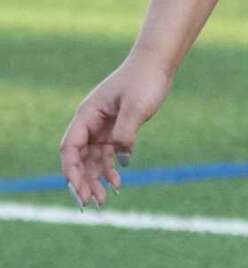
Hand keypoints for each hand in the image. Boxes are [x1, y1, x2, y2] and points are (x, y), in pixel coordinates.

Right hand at [59, 55, 173, 206]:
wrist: (156, 64)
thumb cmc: (144, 81)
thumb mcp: (136, 107)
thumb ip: (125, 133)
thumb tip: (121, 159)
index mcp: (87, 114)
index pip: (70, 147)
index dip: (71, 170)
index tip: (77, 189)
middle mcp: (91, 122)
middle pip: (79, 157)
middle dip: (82, 181)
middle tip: (90, 203)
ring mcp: (102, 126)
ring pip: (93, 159)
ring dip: (96, 179)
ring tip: (103, 200)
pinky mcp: (116, 129)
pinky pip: (108, 154)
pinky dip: (110, 169)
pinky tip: (117, 183)